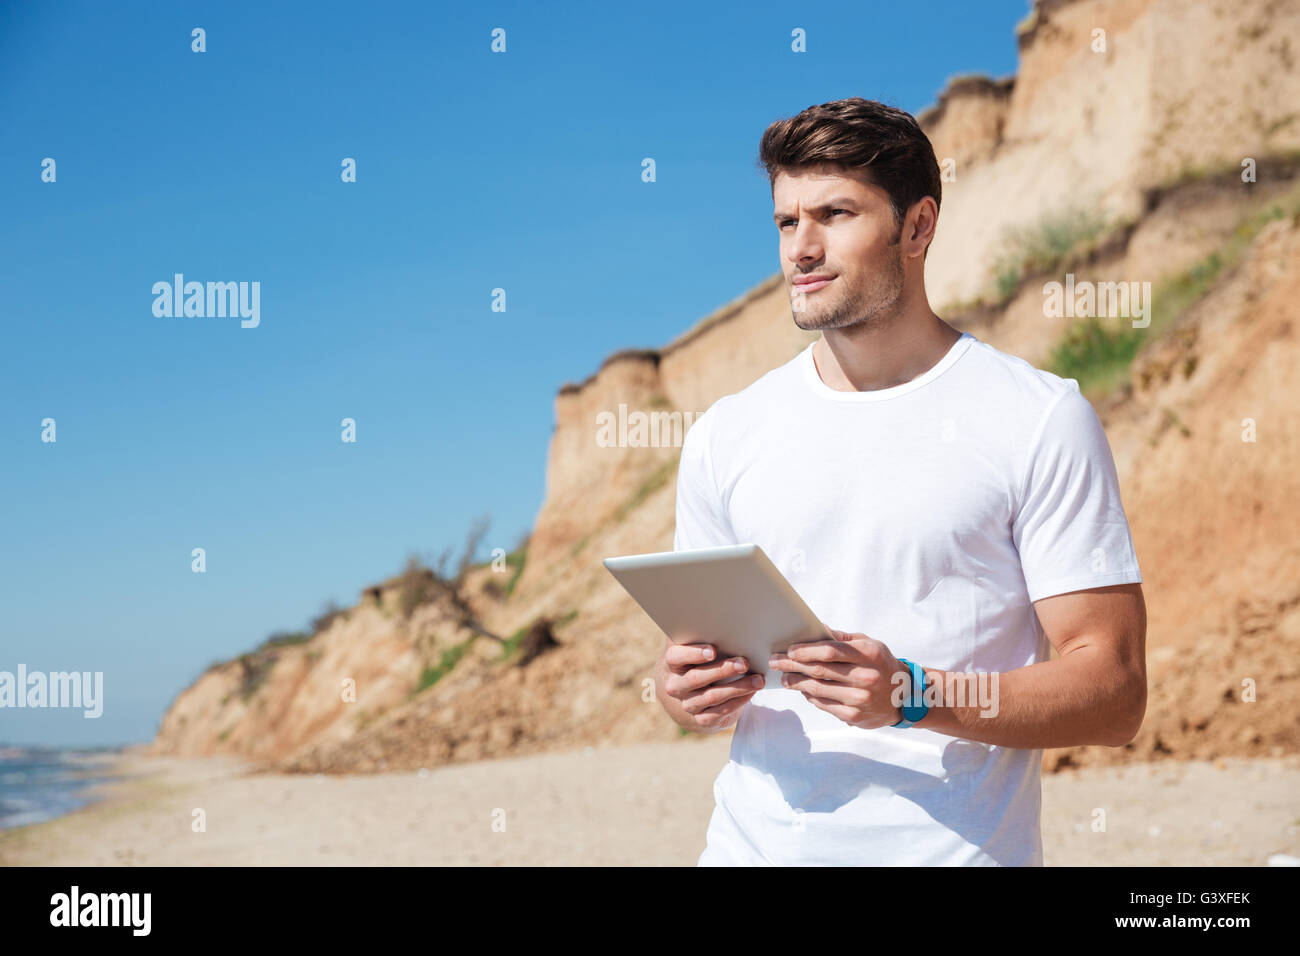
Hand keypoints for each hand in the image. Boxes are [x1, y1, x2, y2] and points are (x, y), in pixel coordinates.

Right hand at [661, 641, 764, 731]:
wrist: (688, 692)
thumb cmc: (696, 659)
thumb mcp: (692, 646)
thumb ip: (696, 632)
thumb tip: (711, 612)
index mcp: (672, 663)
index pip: (676, 657)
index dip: (693, 654)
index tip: (712, 650)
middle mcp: (676, 686)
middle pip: (696, 678)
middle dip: (723, 670)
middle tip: (744, 662)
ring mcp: (688, 704)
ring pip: (712, 696)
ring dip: (738, 687)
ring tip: (759, 679)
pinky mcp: (702, 718)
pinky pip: (720, 712)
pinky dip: (738, 702)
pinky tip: (752, 692)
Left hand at [769, 628, 907, 728]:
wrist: (906, 697)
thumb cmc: (882, 665)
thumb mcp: (870, 644)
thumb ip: (843, 638)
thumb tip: (816, 628)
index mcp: (869, 654)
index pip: (830, 651)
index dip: (806, 650)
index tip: (788, 650)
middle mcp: (865, 677)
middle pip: (820, 670)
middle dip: (792, 665)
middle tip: (775, 661)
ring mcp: (860, 699)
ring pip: (818, 689)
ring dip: (796, 683)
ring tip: (784, 678)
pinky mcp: (855, 716)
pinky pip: (824, 705)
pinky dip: (810, 697)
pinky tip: (802, 690)